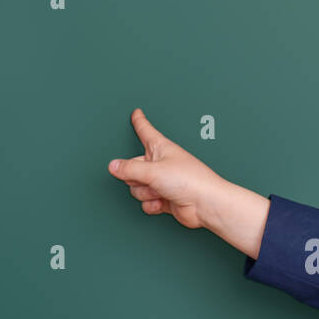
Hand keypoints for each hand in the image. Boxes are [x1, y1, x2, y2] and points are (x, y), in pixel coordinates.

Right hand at [107, 108, 224, 228]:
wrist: (205, 204)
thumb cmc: (189, 180)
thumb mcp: (152, 171)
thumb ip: (129, 169)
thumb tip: (114, 166)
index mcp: (160, 148)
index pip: (145, 131)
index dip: (139, 122)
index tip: (136, 113)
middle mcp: (161, 164)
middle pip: (133, 168)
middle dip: (136, 178)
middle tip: (148, 179)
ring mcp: (163, 182)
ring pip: (138, 188)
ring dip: (146, 193)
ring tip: (160, 191)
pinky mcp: (165, 198)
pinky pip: (147, 202)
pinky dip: (152, 204)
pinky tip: (162, 202)